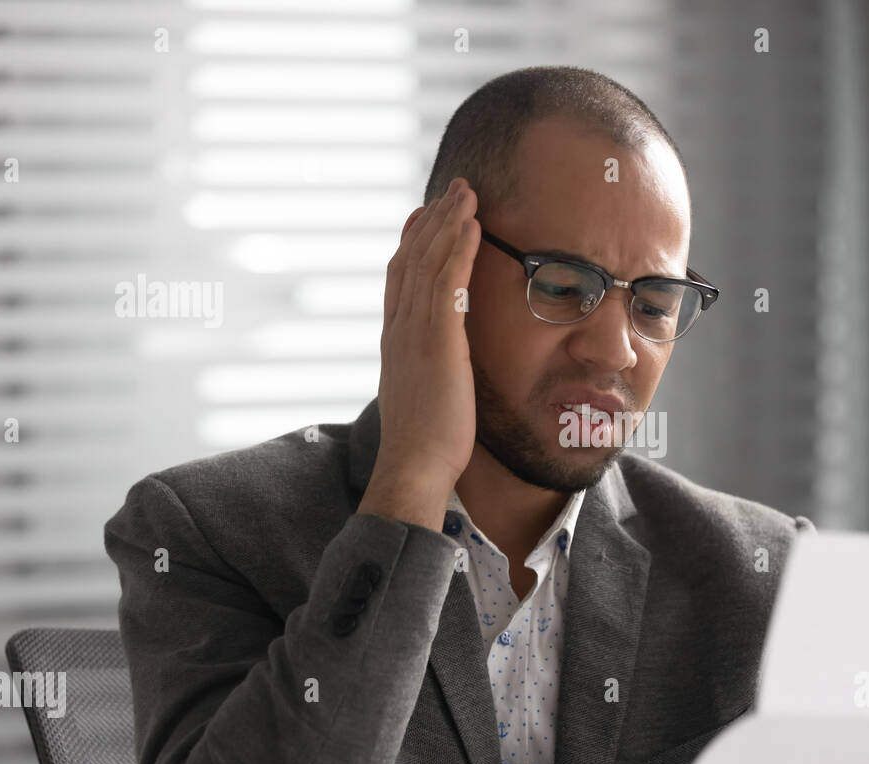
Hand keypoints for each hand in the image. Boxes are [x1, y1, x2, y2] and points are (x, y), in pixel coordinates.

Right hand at [360, 177, 480, 526]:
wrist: (414, 469)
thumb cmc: (426, 447)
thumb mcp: (427, 400)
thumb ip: (432, 376)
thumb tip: (444, 373)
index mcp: (396, 344)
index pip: (400, 280)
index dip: (411, 243)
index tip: (423, 216)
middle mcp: (400, 331)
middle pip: (411, 260)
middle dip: (432, 221)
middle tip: (451, 189)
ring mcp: (415, 334)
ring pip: (428, 262)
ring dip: (448, 223)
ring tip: (466, 192)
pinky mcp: (437, 343)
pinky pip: (447, 284)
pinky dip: (458, 249)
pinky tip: (472, 225)